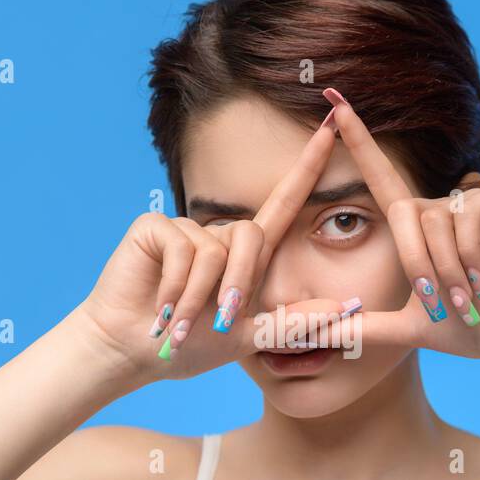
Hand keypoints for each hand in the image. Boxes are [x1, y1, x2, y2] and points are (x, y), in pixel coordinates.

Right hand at [73, 109, 352, 382]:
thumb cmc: (187, 348)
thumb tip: (346, 310)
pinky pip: (183, 247)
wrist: (132, 353)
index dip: (307, 168)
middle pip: (253, 236)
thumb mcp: (246, 338)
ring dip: (201, 295)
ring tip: (180, 324)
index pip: (284, 205)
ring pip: (216, 249)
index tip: (333, 127)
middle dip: (239, 285)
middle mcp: (218, 234)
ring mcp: (186, 227)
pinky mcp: (156, 226)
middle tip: (216, 323)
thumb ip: (291, 323)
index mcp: (245, 256)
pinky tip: (162, 307)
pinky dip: (177, 286)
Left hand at [316, 88, 479, 365]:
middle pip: (402, 212)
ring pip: (433, 220)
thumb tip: (314, 334)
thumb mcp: (412, 328)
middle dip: (414, 262)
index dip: (358, 142)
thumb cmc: (474, 329)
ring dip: (444, 266)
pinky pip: (465, 216)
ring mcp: (472, 199)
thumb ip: (365, 327)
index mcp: (420, 231)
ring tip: (467, 297)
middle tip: (436, 301)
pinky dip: (467, 255)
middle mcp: (443, 208)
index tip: (332, 99)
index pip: (380, 180)